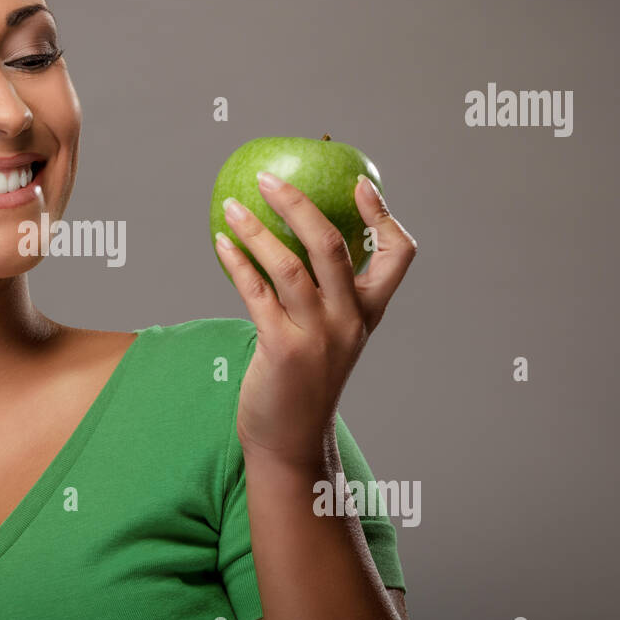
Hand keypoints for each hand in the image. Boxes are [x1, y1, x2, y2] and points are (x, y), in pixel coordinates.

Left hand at [215, 172, 416, 467]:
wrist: (291, 441)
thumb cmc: (305, 381)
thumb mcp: (330, 335)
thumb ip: (325, 294)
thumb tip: (295, 238)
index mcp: (368, 312)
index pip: (397, 255)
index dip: (383, 216)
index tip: (360, 185)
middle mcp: (349, 320)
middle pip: (333, 247)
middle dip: (300, 205)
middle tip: (269, 178)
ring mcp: (318, 336)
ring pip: (290, 266)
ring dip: (257, 230)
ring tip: (233, 205)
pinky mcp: (282, 350)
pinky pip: (257, 293)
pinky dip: (238, 262)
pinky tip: (222, 242)